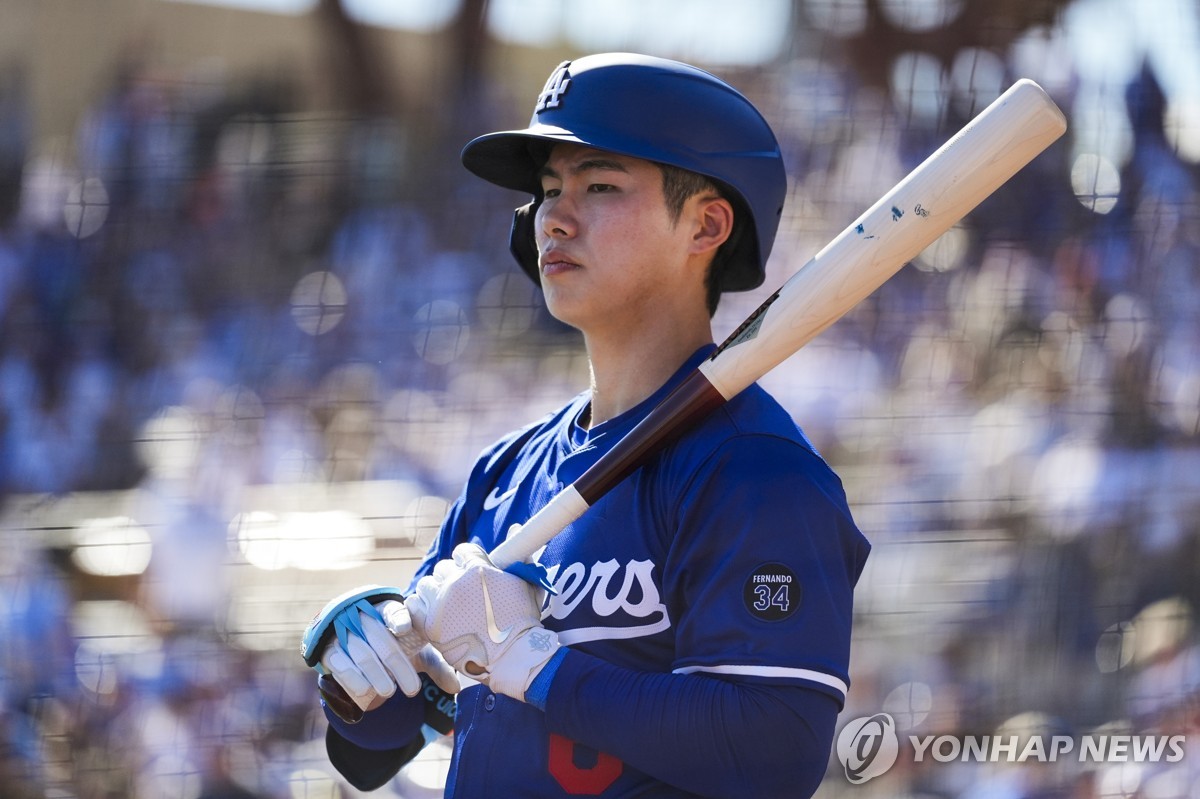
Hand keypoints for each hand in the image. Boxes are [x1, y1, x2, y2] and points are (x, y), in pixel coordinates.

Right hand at [319, 598, 459, 714]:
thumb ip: (435, 665)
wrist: (353, 644)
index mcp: (387, 611)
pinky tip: (366, 691)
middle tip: (413, 689)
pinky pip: (340, 664)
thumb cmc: (393, 645)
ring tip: (389, 692)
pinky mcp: (330, 651)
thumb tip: (456, 688)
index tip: (404, 629)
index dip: (398, 617)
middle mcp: (364, 618)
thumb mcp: (414, 651)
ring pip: (362, 652)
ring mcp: (345, 633)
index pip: (392, 610)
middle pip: (380, 638)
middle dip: (397, 664)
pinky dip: (353, 678)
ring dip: (376, 674)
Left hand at [406, 543, 560, 701]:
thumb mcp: (525, 583)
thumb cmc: (523, 620)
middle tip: (461, 594)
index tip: (471, 574)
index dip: (466, 562)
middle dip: (451, 577)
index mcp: (478, 569)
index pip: (462, 551)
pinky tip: (431, 613)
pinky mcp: (430, 625)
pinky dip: (421, 607)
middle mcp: (457, 582)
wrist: (513, 655)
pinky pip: (414, 605)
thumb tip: (514, 528)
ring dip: (435, 592)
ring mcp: (442, 604)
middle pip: (443, 568)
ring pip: (427, 585)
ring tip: (446, 605)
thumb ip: (518, 554)